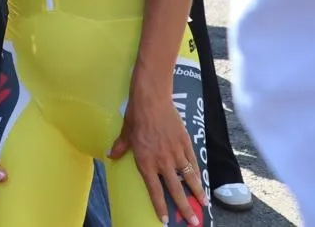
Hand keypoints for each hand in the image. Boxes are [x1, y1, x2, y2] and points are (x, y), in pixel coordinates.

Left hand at [109, 87, 205, 225]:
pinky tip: (201, 182)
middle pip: (176, 189)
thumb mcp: (125, 133)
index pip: (154, 190)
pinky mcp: (185, 143)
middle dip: (184, 208)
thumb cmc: (135, 116)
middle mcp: (162, 161)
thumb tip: (110, 155)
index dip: (160, 205)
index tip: (164, 219)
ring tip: (203, 205)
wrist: (152, 100)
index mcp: (146, 161)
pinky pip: (193, 162)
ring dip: (197, 193)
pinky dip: (198, 174)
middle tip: (192, 222)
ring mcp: (176, 153)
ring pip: (189, 178)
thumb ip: (120, 147)